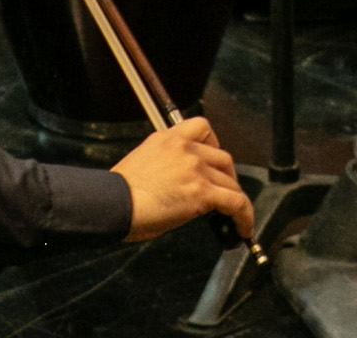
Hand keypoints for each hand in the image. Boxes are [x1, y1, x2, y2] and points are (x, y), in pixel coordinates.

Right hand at [116, 115, 252, 240]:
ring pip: (230, 181)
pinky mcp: (202, 192)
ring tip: (235, 215)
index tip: (214, 160)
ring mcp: (195, 169)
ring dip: (235, 197)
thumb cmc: (119, 193)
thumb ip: (166, 164)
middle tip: (225, 192)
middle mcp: (185, 148)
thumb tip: (180, 183)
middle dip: (227, 176)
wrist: (112, 204)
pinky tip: (242, 228)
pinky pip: (235, 202)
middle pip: (222, 157)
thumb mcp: (143, 163)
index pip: (202, 127)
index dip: (214, 145)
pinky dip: (244, 215)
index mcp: (168, 138)